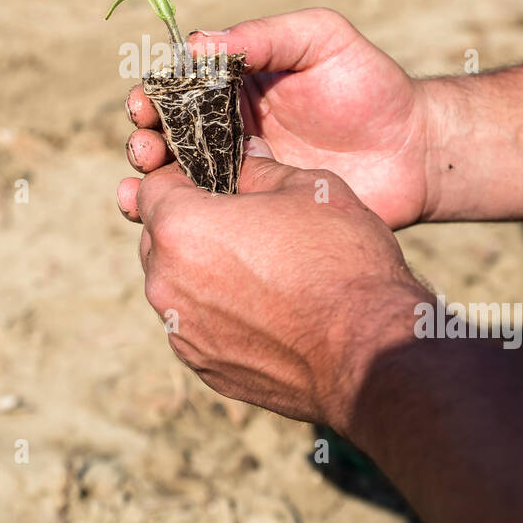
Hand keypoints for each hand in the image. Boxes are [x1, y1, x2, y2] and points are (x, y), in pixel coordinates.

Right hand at [120, 8, 429, 228]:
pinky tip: (151, 214)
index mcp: (236, 85)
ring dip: (146, 177)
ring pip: (175, 176)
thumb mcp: (322, 39)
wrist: (414, 153)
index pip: (180, 85)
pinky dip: (171, 215)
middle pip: (166, 132)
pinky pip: (205, 215)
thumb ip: (264, 36)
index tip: (146, 100)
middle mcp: (228, 128)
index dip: (154, 92)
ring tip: (142, 178)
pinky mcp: (253, 213)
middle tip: (147, 144)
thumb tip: (197, 41)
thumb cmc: (371, 85)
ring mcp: (238, 173)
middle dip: (143, 135)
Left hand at [134, 151, 426, 430]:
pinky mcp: (204, 366)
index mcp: (181, 227)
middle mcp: (167, 282)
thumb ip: (259, 168)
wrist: (369, 353)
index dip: (184, 178)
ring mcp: (182, 331)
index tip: (217, 182)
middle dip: (187, 224)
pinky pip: (196, 325)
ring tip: (256, 268)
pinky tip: (264, 308)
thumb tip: (241, 156)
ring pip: (174, 284)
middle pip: (157, 238)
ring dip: (199, 270)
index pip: (152, 187)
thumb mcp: (307, 187)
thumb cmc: (341, 261)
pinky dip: (217, 312)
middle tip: (239, 222)